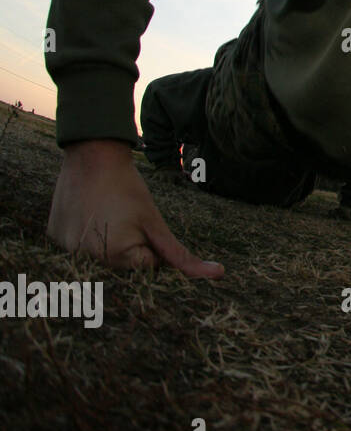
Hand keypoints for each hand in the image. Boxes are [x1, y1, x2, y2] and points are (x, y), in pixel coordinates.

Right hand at [46, 139, 223, 276]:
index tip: (144, 225)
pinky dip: (87, 235)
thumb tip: (218, 275)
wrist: (92, 156)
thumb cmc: (128, 188)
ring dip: (108, 242)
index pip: (146, 268)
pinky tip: (89, 213)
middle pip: (123, 265)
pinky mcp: (53, 238)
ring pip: (101, 257)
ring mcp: (65, 249)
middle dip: (130, 247)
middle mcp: (86, 258)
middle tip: (124, 217)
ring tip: (106, 212)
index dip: (152, 247)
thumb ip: (181, 255)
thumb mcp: (156, 222)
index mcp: (114, 255)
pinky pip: (78, 247)